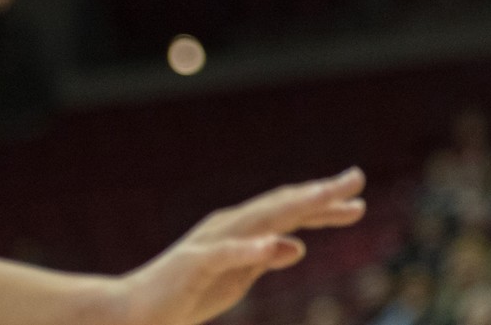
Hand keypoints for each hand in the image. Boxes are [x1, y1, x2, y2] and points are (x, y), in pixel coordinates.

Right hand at [106, 168, 367, 324]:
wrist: (131, 312)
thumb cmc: (186, 294)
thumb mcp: (236, 280)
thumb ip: (264, 259)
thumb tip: (297, 246)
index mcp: (243, 230)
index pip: (290, 213)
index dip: (325, 206)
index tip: (359, 200)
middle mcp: (231, 226)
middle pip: (282, 205)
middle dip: (320, 192)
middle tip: (357, 178)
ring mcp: (212, 241)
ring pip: (260, 218)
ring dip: (295, 206)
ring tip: (327, 195)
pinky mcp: (193, 264)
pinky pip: (226, 254)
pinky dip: (252, 247)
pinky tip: (280, 243)